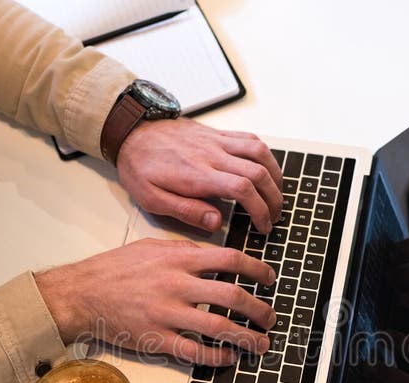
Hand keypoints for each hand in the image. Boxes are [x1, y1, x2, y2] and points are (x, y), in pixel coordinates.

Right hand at [35, 239, 276, 365]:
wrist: (80, 294)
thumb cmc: (113, 269)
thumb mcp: (150, 247)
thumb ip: (183, 250)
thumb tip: (212, 256)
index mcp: (178, 259)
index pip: (230, 259)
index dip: (257, 269)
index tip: (269, 278)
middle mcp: (177, 285)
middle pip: (233, 296)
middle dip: (259, 309)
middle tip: (270, 318)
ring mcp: (167, 314)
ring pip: (219, 327)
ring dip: (246, 338)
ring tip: (261, 344)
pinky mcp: (156, 339)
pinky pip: (195, 351)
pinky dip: (217, 357)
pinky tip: (229, 358)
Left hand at [116, 119, 282, 233]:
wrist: (132, 131)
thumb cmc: (139, 165)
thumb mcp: (152, 198)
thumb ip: (186, 211)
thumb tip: (216, 222)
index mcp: (197, 174)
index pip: (242, 189)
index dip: (260, 210)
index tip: (263, 226)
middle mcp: (212, 155)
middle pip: (258, 173)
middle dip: (273, 198)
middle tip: (274, 216)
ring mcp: (217, 142)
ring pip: (260, 152)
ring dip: (275, 174)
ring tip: (277, 194)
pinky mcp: (217, 134)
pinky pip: (250, 138)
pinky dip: (265, 155)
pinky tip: (266, 168)